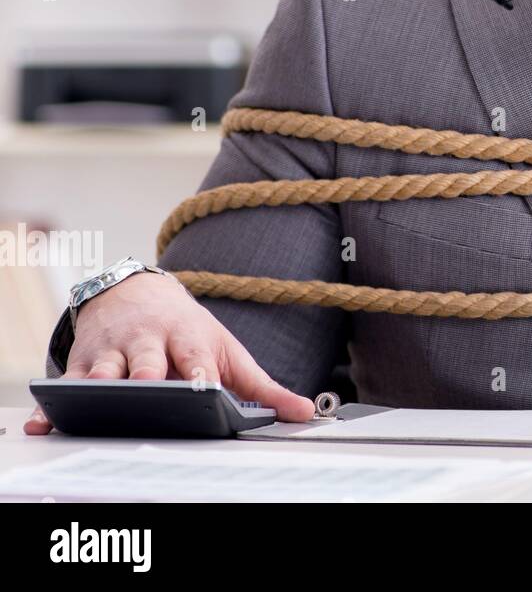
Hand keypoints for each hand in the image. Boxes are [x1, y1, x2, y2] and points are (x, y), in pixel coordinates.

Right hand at [24, 270, 316, 434]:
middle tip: (146, 389)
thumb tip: (305, 413)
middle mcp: (149, 343)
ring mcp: (113, 352)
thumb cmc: (189, 332)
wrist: (139, 293)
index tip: (203, 390)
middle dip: (146, 376)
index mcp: (188, 340)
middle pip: (147, 363)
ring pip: (104, 371)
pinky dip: (53, 404)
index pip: (195, 359)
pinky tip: (43, 422)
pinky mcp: (81, 363)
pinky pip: (65, 387)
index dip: (198, 376)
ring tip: (96, 398)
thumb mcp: (228, 352)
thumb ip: (264, 388)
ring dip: (100, 385)